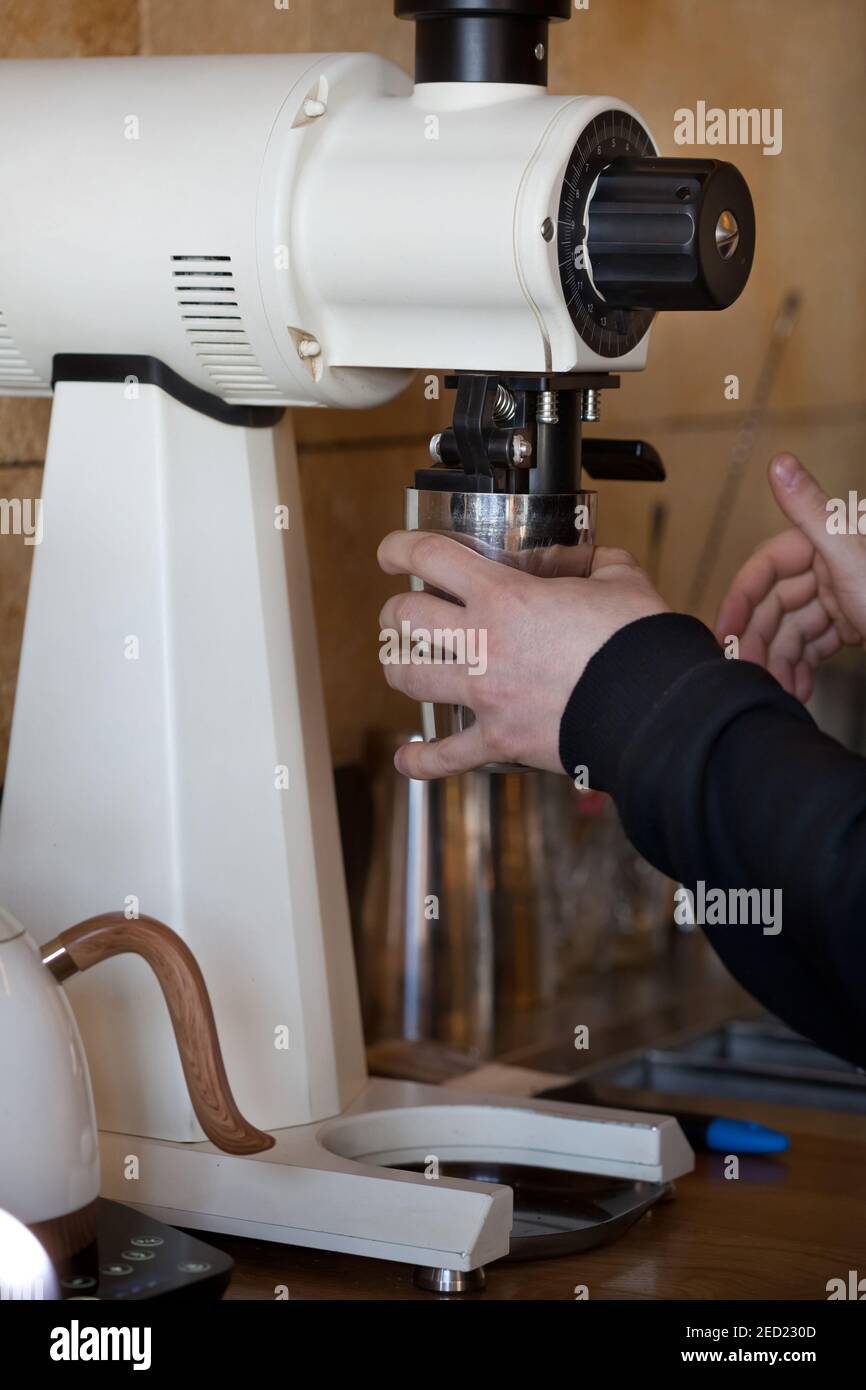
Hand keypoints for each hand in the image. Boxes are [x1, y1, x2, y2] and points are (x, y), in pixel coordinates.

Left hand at [377, 531, 666, 777]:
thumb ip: (594, 561)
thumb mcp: (621, 579)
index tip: (392, 553)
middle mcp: (482, 643)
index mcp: (505, 596)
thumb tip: (586, 558)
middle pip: (405, 618)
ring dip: (397, 667)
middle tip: (403, 611)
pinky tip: (406, 758)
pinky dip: (421, 760)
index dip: (399, 549)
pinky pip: (446, 757)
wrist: (658, 709)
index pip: (430, 557)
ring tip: (403, 662)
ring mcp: (485, 696)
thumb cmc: (640, 642)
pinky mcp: (499, 741)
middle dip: (396, 611)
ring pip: (408, 678)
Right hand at [715, 454, 865, 701]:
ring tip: (779, 687)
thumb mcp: (851, 555)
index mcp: (828, 543)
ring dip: (780, 659)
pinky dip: (803, 664)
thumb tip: (780, 462)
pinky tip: (800, 685)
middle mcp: (833, 566)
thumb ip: (812, 511)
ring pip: (793, 629)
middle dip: (761, 639)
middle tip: (749, 670)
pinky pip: (816, 643)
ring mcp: (843, 596)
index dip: (741, 597)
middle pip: (777, 604)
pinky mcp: (853, 623)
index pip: (767, 567)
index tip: (725, 629)